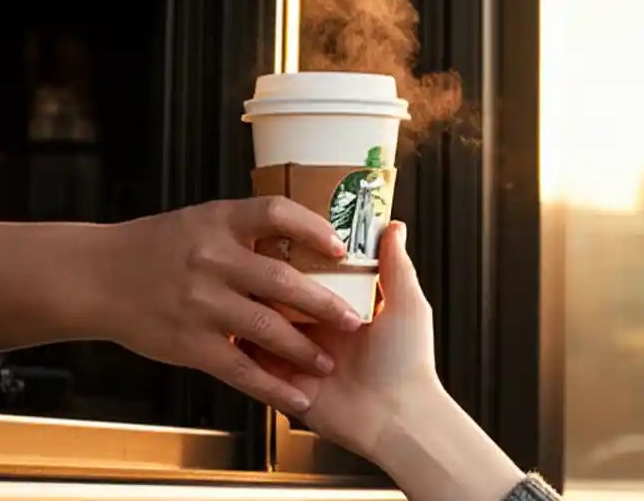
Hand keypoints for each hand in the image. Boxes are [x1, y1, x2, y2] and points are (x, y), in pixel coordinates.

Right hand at [86, 197, 364, 413]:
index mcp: (219, 222)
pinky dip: (272, 386)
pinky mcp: (190, 342)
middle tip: (353, 319)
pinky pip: (240, 368)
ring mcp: (201, 302)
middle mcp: (212, 259)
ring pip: (267, 327)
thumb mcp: (200, 221)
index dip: (313, 229)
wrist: (98, 276)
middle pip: (281, 279)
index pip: (276, 213)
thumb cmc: (154, 248)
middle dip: (323, 303)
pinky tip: (296, 396)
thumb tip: (301, 236)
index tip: (341, 248)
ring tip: (330, 361)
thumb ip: (244, 230)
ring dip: (304, 348)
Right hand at [248, 222, 441, 456]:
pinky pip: (251, 365)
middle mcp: (316, 329)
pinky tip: (235, 333)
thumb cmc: (407, 362)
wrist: (397, 418)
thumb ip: (396, 264)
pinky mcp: (282, 382)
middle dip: (264, 283)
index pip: (309, 274)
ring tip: (241, 296)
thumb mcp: (407, 304)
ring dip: (253, 313)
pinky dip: (242, 351)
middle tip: (250, 263)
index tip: (278, 235)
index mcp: (342, 307)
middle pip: (278, 298)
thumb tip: (392, 226)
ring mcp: (296, 355)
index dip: (295, 256)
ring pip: (259, 326)